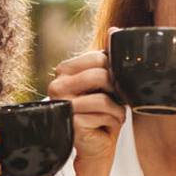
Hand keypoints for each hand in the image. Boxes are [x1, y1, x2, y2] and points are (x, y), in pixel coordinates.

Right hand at [49, 49, 126, 166]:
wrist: (96, 146)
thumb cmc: (101, 112)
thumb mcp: (105, 83)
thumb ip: (106, 58)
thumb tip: (114, 30)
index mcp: (63, 71)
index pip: (97, 58)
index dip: (114, 70)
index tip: (116, 84)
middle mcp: (56, 86)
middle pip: (100, 75)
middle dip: (116, 90)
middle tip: (119, 101)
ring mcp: (62, 105)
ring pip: (103, 98)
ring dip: (117, 109)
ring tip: (115, 115)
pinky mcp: (71, 122)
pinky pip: (103, 115)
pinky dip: (114, 121)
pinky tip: (107, 126)